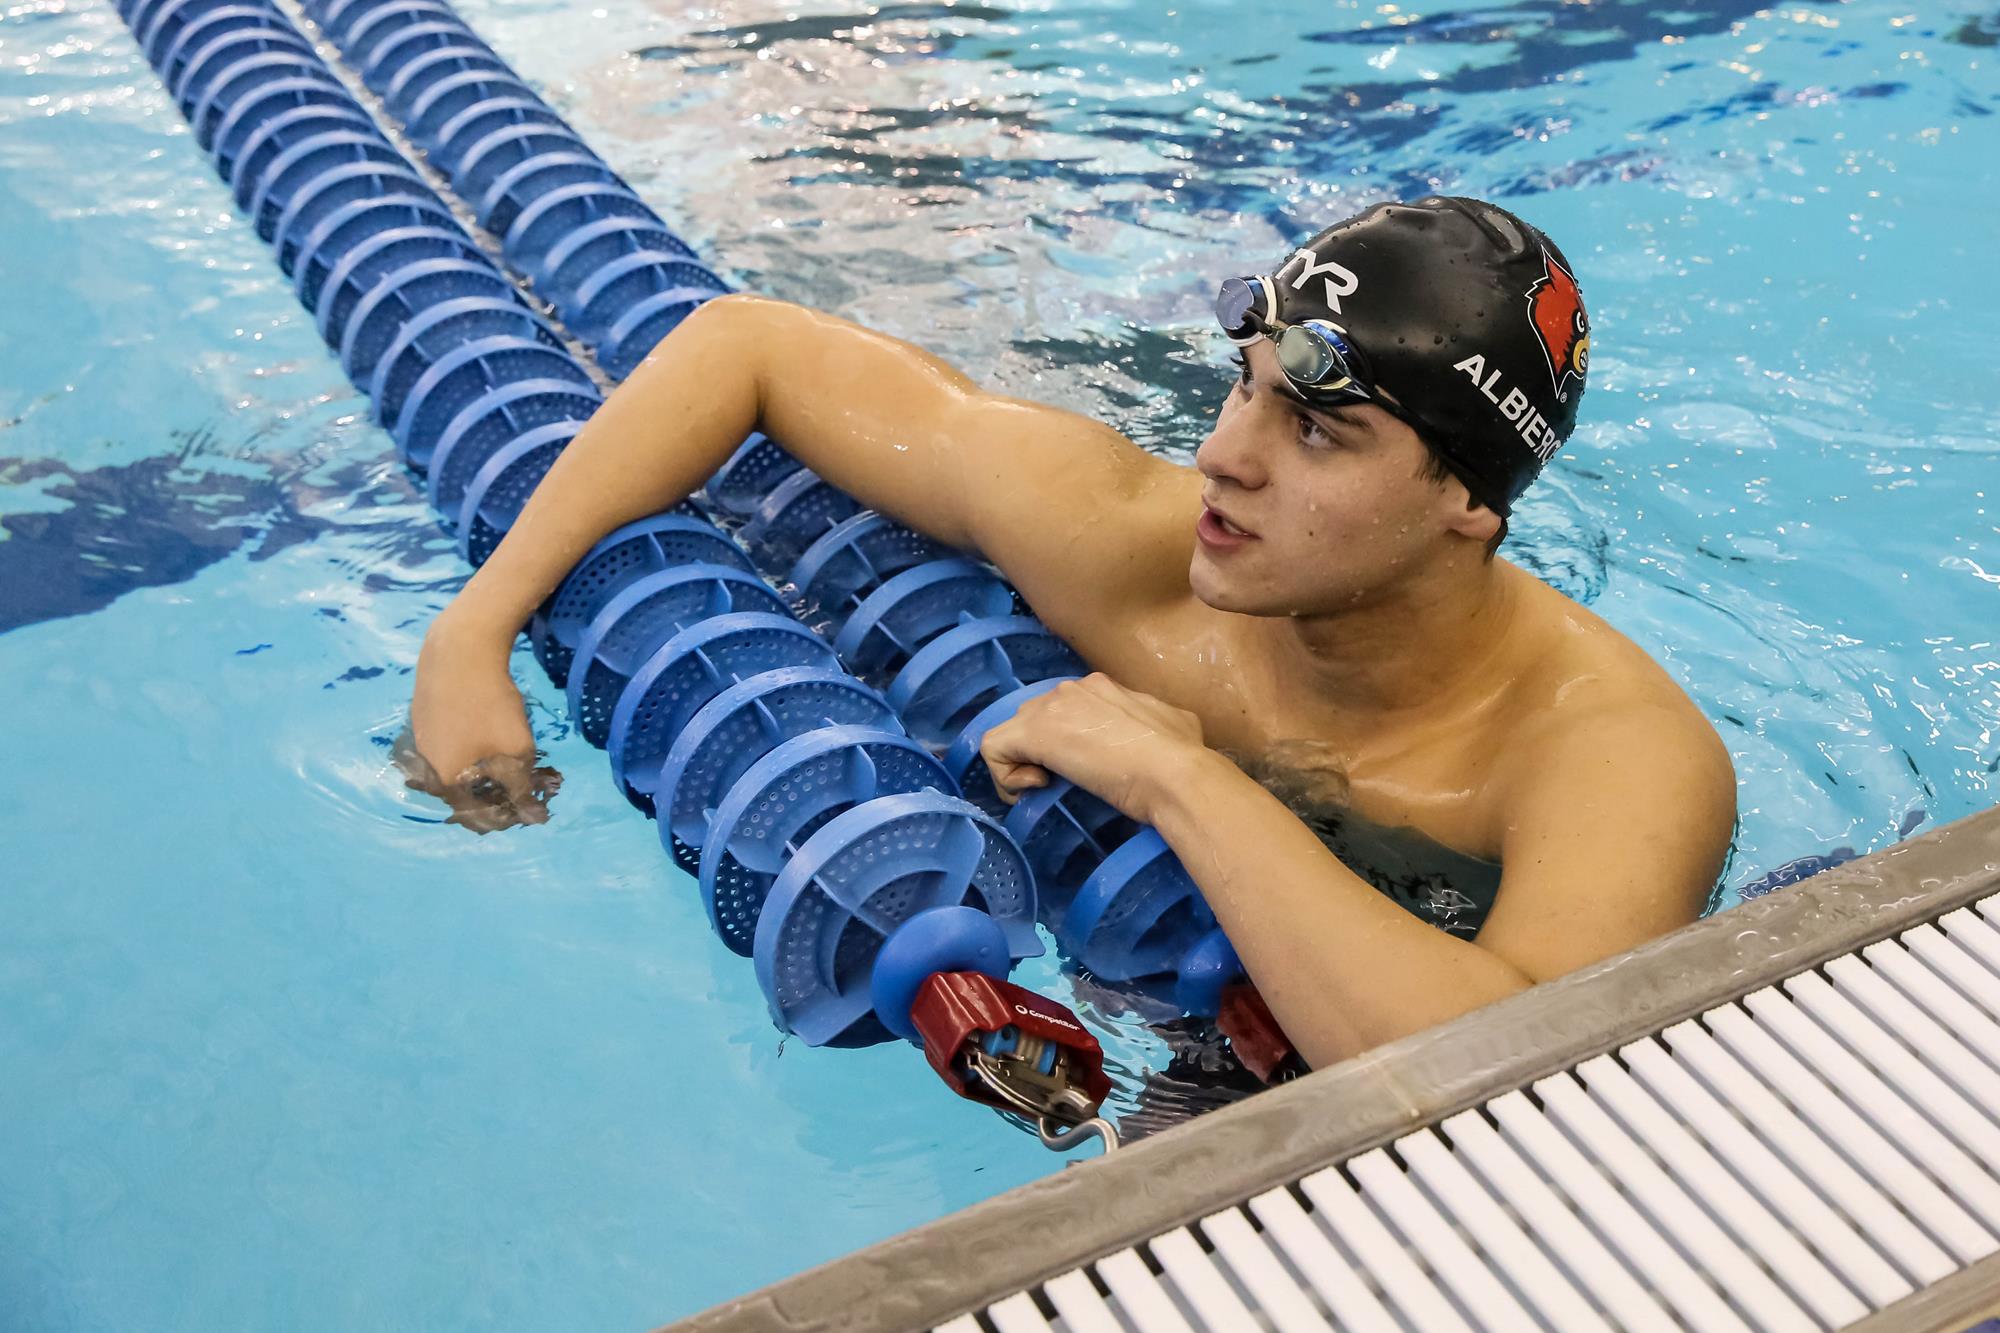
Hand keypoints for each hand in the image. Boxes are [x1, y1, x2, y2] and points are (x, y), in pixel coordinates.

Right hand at [398, 612, 562, 833]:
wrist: (460, 650)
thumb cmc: (491, 705)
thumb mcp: (516, 751)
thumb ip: (522, 789)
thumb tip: (531, 818)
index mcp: (445, 781)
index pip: (475, 814)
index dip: (505, 814)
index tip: (529, 805)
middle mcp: (425, 766)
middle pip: (462, 792)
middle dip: (495, 793)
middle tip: (524, 781)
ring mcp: (420, 741)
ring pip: (455, 767)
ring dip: (483, 771)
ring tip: (510, 759)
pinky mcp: (422, 718)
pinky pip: (448, 746)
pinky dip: (469, 749)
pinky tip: (487, 736)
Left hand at [978, 673, 1205, 823]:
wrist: (1175, 773)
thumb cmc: (1183, 757)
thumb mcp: (1175, 725)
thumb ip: (1154, 722)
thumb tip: (1162, 734)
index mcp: (1103, 687)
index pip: (1065, 709)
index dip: (1067, 742)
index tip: (1084, 769)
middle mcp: (1072, 689)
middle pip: (1035, 718)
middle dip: (1043, 752)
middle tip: (1063, 781)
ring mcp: (1051, 709)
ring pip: (1013, 732)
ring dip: (1025, 763)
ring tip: (1048, 787)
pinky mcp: (1034, 733)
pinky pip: (994, 749)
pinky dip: (1005, 774)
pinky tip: (1034, 790)